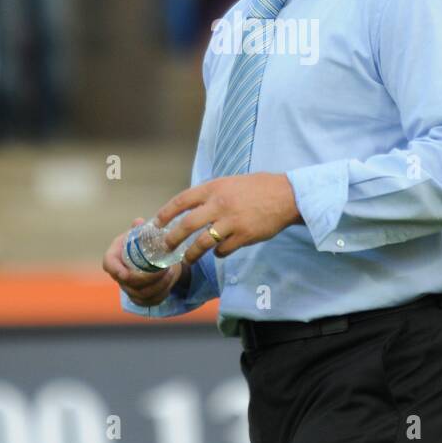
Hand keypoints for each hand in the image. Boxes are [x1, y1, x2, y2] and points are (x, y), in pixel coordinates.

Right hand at [102, 217, 184, 306]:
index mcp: (114, 257)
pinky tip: (170, 282)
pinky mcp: (141, 298)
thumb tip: (139, 222)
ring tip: (171, 272)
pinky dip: (162, 293)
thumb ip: (139, 229)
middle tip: (165, 268)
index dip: (116, 270)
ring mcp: (129, 289)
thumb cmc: (141, 242)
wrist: (149, 256)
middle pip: (130, 283)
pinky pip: (150, 301)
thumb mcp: (140, 233)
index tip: (126, 273)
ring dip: (159, 285)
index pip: (109, 264)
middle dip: (149, 277)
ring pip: (142, 294)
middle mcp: (119, 275)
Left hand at [156, 173, 301, 267]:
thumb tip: (190, 208)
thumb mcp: (229, 183)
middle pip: (187, 225)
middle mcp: (220, 204)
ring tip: (186, 260)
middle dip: (172, 238)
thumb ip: (211, 195)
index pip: (182, 201)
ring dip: (191, 254)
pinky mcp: (244, 236)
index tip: (156, 223)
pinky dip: (217, 253)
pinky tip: (218, 252)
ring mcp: (232, 222)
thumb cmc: (257, 188)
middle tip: (164, 247)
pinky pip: (223, 250)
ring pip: (203, 242)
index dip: (166, 213)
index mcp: (214, 188)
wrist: (285, 196)